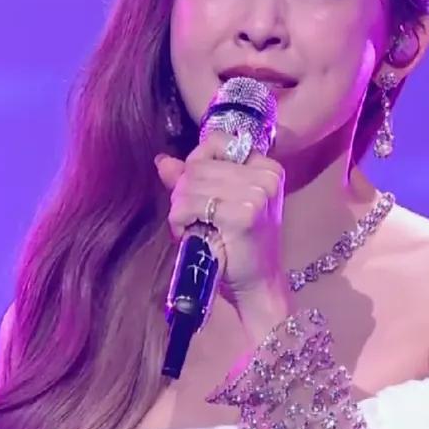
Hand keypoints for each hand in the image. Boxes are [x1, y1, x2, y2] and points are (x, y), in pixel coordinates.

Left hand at [154, 130, 286, 306]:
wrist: (256, 285)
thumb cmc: (238, 246)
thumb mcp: (218, 204)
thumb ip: (192, 178)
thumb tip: (161, 160)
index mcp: (267, 167)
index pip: (217, 142)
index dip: (196, 163)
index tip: (197, 191)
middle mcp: (266, 176)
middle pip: (199, 164)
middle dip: (183, 192)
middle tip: (189, 218)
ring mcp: (257, 194)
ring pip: (190, 183)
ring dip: (179, 209)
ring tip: (190, 228)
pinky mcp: (243, 214)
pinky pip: (189, 204)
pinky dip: (179, 221)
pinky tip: (188, 234)